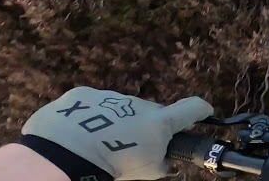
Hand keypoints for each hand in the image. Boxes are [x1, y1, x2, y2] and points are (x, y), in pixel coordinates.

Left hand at [22, 87, 212, 180]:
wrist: (64, 155)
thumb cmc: (113, 166)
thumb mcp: (146, 172)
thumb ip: (161, 164)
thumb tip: (167, 164)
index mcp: (158, 122)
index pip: (191, 108)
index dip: (200, 110)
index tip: (205, 112)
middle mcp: (136, 104)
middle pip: (147, 112)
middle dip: (143, 127)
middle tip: (130, 147)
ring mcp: (107, 97)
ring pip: (116, 108)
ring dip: (113, 122)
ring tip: (96, 144)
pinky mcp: (80, 96)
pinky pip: (88, 106)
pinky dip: (86, 118)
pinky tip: (75, 135)